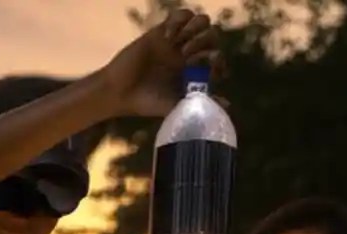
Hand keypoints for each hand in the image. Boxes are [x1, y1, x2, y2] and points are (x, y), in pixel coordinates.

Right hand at [100, 8, 220, 116]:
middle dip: (205, 43)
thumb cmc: (146, 103)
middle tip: (188, 55)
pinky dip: (179, 21)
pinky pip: (180, 15)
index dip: (216, 59)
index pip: (217, 56)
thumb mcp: (177, 105)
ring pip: (200, 21)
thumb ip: (201, 101)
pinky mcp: (161, 31)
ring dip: (196, 29)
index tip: (203, 67)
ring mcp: (175, 41)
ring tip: (180, 44)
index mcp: (195, 70)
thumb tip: (226, 105)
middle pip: (212, 36)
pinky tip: (168, 36)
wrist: (119, 93)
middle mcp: (188, 54)